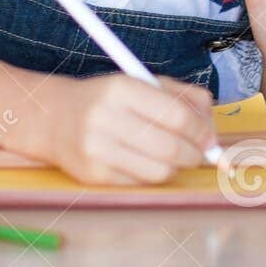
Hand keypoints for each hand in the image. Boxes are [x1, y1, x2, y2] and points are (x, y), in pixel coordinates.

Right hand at [44, 74, 215, 184]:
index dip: (201, 130)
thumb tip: (212, 132)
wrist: (54, 118)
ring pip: (159, 171)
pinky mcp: (92, 174)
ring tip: (174, 157)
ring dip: (176, 167)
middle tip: (199, 152)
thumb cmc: (108, 99)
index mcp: (121, 88)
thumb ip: (183, 98)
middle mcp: (106, 117)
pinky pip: (140, 183)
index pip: (176, 115)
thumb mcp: (142, 83)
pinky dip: (153, 175)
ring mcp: (97, 149)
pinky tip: (148, 162)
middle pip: (170, 147)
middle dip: (195, 154)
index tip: (209, 138)